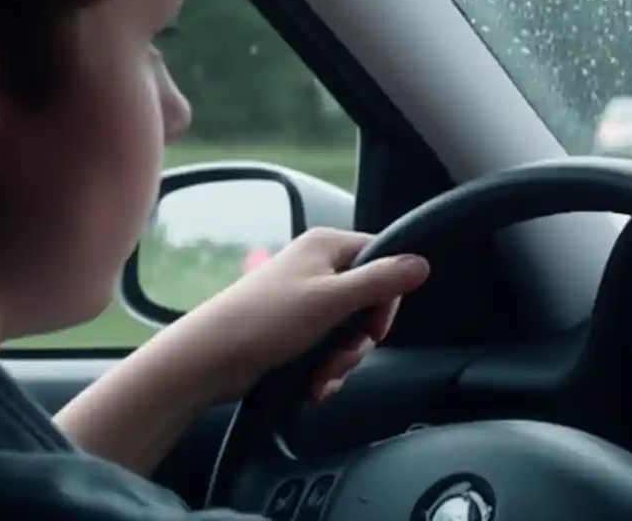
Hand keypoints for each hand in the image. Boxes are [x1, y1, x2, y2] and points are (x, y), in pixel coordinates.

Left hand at [171, 228, 428, 403]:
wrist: (207, 360)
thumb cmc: (267, 320)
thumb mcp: (332, 300)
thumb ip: (380, 282)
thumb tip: (423, 262)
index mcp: (327, 245)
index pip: (383, 260)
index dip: (387, 297)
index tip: (374, 328)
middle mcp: (318, 266)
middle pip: (369, 300)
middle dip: (360, 339)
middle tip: (344, 357)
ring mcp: (305, 297)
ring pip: (350, 329)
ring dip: (343, 360)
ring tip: (323, 378)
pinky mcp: (294, 327)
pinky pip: (329, 345)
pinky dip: (326, 368)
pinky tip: (315, 387)